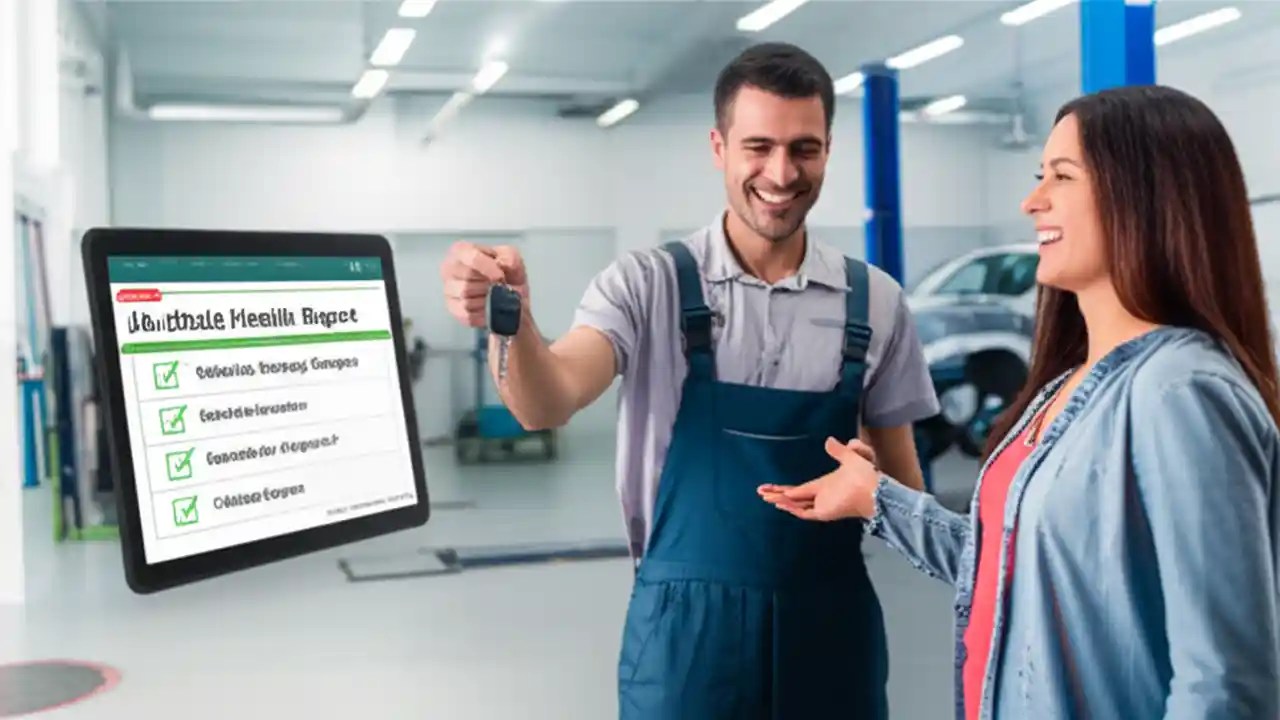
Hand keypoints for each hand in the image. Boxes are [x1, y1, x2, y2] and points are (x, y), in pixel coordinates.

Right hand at [440, 241, 528, 327]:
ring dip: (487, 301)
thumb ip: (509, 257)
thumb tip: (502, 265)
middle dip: (489, 286)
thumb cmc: (507, 272)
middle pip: (468, 279)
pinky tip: (491, 309)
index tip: (501, 277)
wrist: (511, 294)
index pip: (472, 258)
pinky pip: (467, 316)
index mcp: (461, 250)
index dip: (488, 268)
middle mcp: (449, 268)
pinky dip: (483, 314)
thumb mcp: (512, 258)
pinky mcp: (453, 309)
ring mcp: (448, 290)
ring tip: (496, 297)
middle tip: (500, 287)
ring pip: (466, 299)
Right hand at [757, 437, 880, 520]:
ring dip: (781, 500)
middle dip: (777, 495)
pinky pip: (805, 511)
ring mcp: (823, 506)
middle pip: (794, 498)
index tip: (771, 487)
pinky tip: (780, 501)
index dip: (785, 488)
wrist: (875, 489)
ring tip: (764, 496)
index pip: (799, 489)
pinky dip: (792, 507)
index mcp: (825, 486)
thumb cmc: (867, 475)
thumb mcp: (851, 456)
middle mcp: (821, 497)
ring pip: (796, 506)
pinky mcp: (825, 512)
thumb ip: (840, 450)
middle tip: (760, 493)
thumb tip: (829, 441)